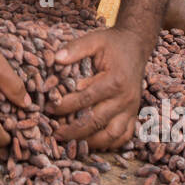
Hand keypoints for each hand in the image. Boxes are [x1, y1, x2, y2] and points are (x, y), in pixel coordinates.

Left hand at [48, 26, 147, 150]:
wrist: (136, 45)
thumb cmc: (112, 44)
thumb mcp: (94, 40)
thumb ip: (75, 48)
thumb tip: (55, 59)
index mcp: (115, 80)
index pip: (86, 99)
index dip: (65, 106)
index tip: (49, 108)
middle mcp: (125, 98)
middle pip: (96, 121)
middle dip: (73, 130)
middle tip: (55, 134)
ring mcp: (131, 108)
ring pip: (111, 135)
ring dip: (91, 142)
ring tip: (71, 144)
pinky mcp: (134, 114)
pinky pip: (124, 136)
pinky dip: (109, 144)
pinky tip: (92, 144)